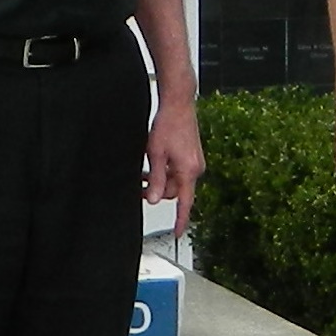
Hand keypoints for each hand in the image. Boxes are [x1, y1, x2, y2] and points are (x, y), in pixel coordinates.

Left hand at [142, 95, 204, 229]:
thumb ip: (155, 179)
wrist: (178, 103)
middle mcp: (195, 168)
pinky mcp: (192, 155)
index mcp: (188, 171)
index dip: (181, 220)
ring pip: (175, 180)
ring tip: (143, 173)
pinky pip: (179, 171)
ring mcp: (195, 161)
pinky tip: (154, 164)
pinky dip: (166, 170)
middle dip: (157, 191)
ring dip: (160, 179)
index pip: (185, 203)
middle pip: (175, 191)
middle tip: (139, 188)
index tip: (178, 232)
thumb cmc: (169, 123)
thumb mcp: (155, 154)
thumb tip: (152, 199)